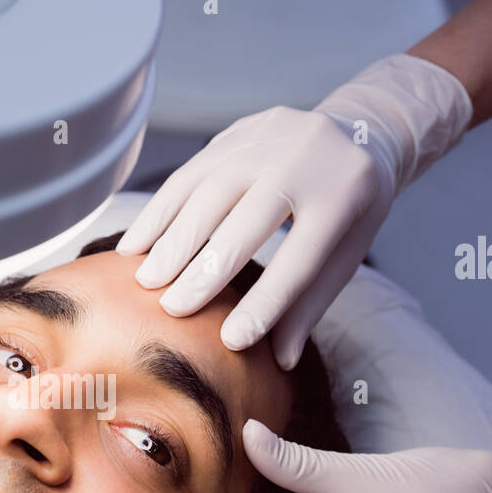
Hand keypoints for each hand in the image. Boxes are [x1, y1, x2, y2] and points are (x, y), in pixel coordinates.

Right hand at [116, 53, 471, 369]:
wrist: (356, 132)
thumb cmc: (348, 210)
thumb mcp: (345, 254)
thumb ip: (310, 303)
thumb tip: (282, 361)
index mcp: (342, 196)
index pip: (298, 260)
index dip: (265, 303)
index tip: (231, 340)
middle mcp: (303, 159)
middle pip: (245, 224)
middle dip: (205, 270)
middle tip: (172, 310)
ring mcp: (266, 138)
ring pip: (207, 193)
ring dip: (172, 240)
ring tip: (145, 280)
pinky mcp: (236, 133)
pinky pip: (187, 174)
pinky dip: (158, 212)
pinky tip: (135, 244)